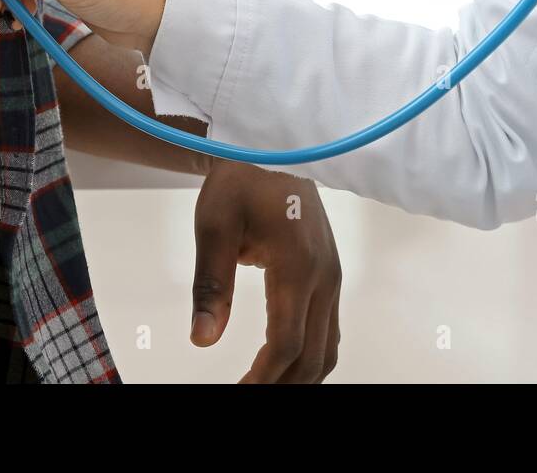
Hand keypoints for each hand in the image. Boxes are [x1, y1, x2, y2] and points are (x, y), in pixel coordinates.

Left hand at [193, 162, 341, 382]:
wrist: (272, 144)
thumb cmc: (240, 180)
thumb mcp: (214, 227)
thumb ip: (211, 286)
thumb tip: (203, 340)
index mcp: (297, 267)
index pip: (286, 343)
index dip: (262, 379)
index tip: (239, 392)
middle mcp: (325, 276)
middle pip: (312, 356)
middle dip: (281, 385)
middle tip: (247, 393)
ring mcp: (333, 275)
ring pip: (328, 347)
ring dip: (300, 376)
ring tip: (265, 385)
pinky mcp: (330, 272)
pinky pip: (330, 328)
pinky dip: (310, 356)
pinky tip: (285, 363)